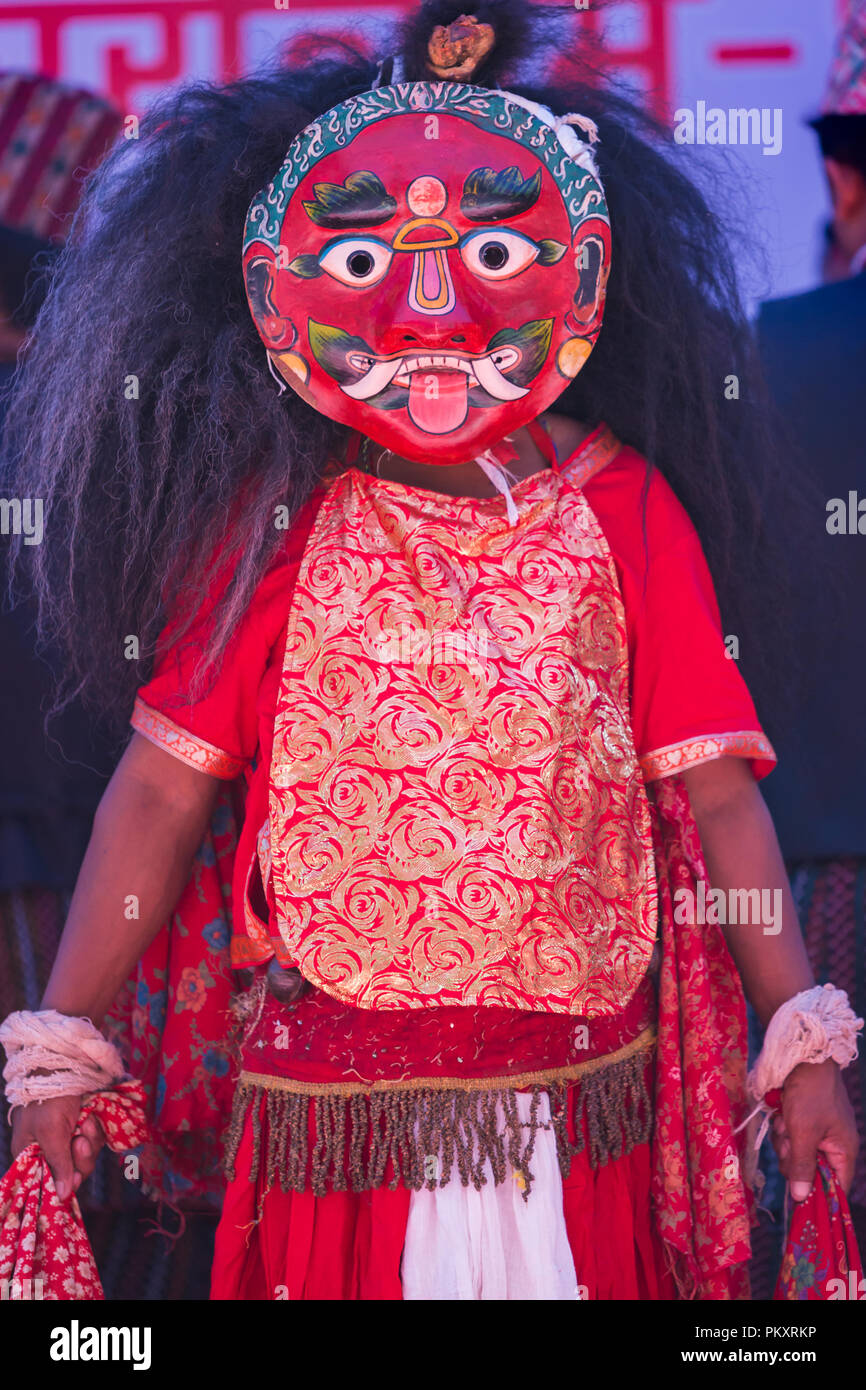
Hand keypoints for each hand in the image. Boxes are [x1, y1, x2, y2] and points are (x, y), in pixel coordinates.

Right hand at [10, 1096, 104, 1200]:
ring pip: (87, 1155)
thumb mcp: (50, 1131)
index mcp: (31, 1152)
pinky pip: (96, 1139)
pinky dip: (97, 1129)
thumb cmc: (49, 1096)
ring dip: (91, 1139)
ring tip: (87, 1121)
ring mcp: (68, 1135)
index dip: (63, 1183)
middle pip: (72, 1170)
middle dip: (81, 1156)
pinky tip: (93, 1115)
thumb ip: (58, 1162)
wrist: (65, 1062)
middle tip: (81, 1139)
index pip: (46, 1181)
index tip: (75, 1177)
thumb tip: (63, 1195)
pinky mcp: (84, 1125)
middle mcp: (49, 1147)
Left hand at [772, 1058, 858, 1200]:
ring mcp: (817, 1133)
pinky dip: (782, 1128)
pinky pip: (789, 1137)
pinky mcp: (802, 1122)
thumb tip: (801, 1198)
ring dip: (785, 1140)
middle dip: (793, 1157)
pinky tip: (781, 1113)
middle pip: (809, 1171)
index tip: (798, 1200)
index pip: (836, 1187)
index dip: (818, 1196)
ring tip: (785, 1121)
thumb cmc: (809, 1094)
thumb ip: (802, 1165)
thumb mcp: (803, 1132)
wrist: (801, 1057)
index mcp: (843, 1151)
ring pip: (795, 1154)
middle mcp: (832, 1145)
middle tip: (789, 1141)